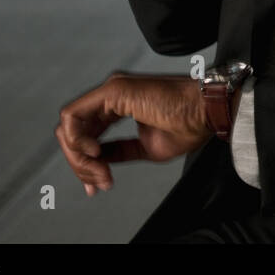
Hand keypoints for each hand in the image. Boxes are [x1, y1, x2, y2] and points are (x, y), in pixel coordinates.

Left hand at [55, 72, 214, 195]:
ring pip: (69, 126)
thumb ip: (118, 151)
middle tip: (97, 183)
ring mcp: (110, 90)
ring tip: (100, 172)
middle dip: (80, 164)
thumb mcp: (145, 148)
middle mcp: (112, 94)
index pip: (88, 132)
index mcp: (120, 104)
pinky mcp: (112, 91)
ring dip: (78, 156)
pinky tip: (95, 153)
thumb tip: (96, 160)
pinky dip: (77, 140)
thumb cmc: (187, 126)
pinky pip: (74, 117)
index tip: (96, 184)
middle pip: (74, 131)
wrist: (206, 113)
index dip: (85, 162)